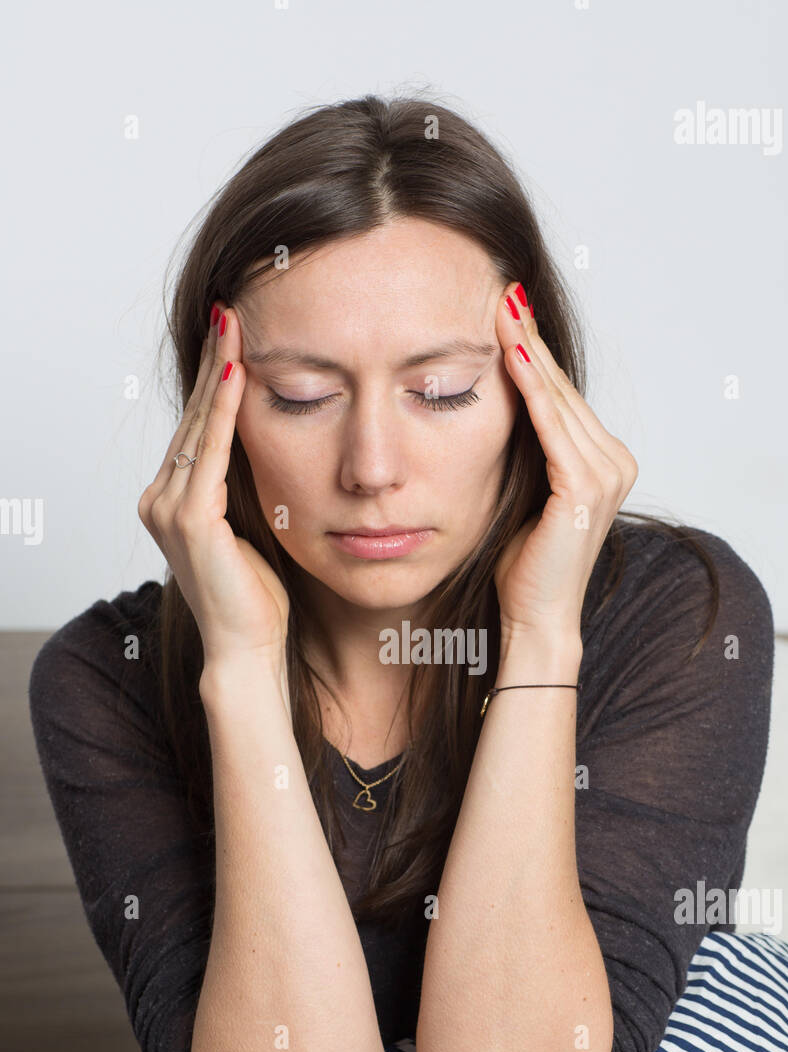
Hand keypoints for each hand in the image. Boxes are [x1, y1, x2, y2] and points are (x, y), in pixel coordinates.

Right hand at [138, 303, 289, 667]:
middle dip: (214, 361)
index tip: (232, 334)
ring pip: (201, 426)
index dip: (214, 379)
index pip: (197, 427)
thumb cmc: (255, 597)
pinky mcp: (191, 519)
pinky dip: (227, 409)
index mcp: (171, 500)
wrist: (248, 647)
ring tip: (234, 324)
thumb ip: (245, 485)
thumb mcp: (250, 525)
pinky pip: (213, 451)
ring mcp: (169, 508)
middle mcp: (160, 499)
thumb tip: (267, 442)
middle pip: (195, 416)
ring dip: (220, 371)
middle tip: (230, 309)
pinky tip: (239, 372)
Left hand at [493, 283, 638, 644]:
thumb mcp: (522, 492)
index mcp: (603, 461)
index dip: (532, 351)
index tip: (504, 310)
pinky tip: (512, 353)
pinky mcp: (585, 488)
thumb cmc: (522, 567)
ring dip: (528, 351)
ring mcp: (606, 474)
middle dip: (529, 338)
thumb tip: (495, 403)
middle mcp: (615, 462)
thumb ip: (524, 451)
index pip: (560, 395)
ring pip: (557, 400)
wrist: (534, 618)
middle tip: (502, 291)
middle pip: (561, 388)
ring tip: (501, 307)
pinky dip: (531, 387)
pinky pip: (552, 426)